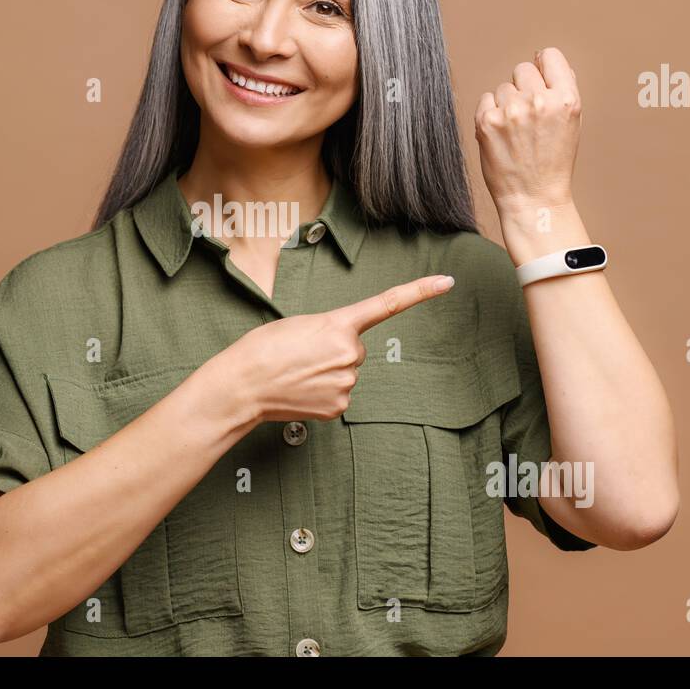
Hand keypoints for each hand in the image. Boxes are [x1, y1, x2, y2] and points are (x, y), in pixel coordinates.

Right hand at [219, 275, 455, 425]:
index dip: (420, 291)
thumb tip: (342, 354)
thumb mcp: (298, 325)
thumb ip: (329, 331)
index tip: (447, 281)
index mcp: (338, 324)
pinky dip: (323, 392)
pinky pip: (340, 394)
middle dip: (335, 349)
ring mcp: (347, 382)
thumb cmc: (262, 349)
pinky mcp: (339, 407)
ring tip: (297, 372)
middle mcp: (350, 352)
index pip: (387, 304)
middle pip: (356, 348)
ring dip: (327, 371)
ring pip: (347, 372)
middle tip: (302, 354)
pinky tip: (302, 390)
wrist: (242, 385)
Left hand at [475, 46, 581, 214]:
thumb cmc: (553, 163)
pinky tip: (501, 135)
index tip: (539, 78)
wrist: (533, 198)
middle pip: (523, 69)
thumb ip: (562, 91)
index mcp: (566, 99)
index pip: (550, 56)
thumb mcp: (571, 124)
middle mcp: (539, 101)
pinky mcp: (487, 121)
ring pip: (504, 87)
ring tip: (515, 132)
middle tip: (527, 116)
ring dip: (507, 104)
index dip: (543, 66)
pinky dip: (491, 114)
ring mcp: (511, 111)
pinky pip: (486, 100)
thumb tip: (546, 63)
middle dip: (524, 87)